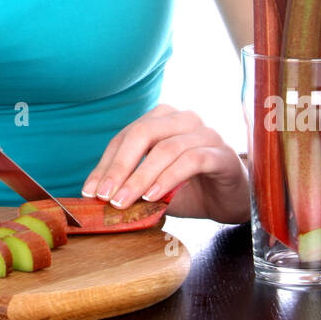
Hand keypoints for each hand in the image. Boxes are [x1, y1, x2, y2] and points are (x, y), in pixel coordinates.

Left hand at [81, 103, 250, 223]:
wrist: (230, 200)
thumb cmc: (190, 189)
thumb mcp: (154, 187)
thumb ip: (131, 186)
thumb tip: (97, 198)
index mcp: (162, 119)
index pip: (126, 136)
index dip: (105, 164)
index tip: (90, 191)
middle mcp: (183, 119)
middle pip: (143, 133)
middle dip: (119, 166)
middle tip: (105, 195)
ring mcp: (206, 134)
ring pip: (166, 148)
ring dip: (141, 177)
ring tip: (125, 201)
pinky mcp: (222, 154)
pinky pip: (191, 160)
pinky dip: (168, 178)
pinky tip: (154, 196)